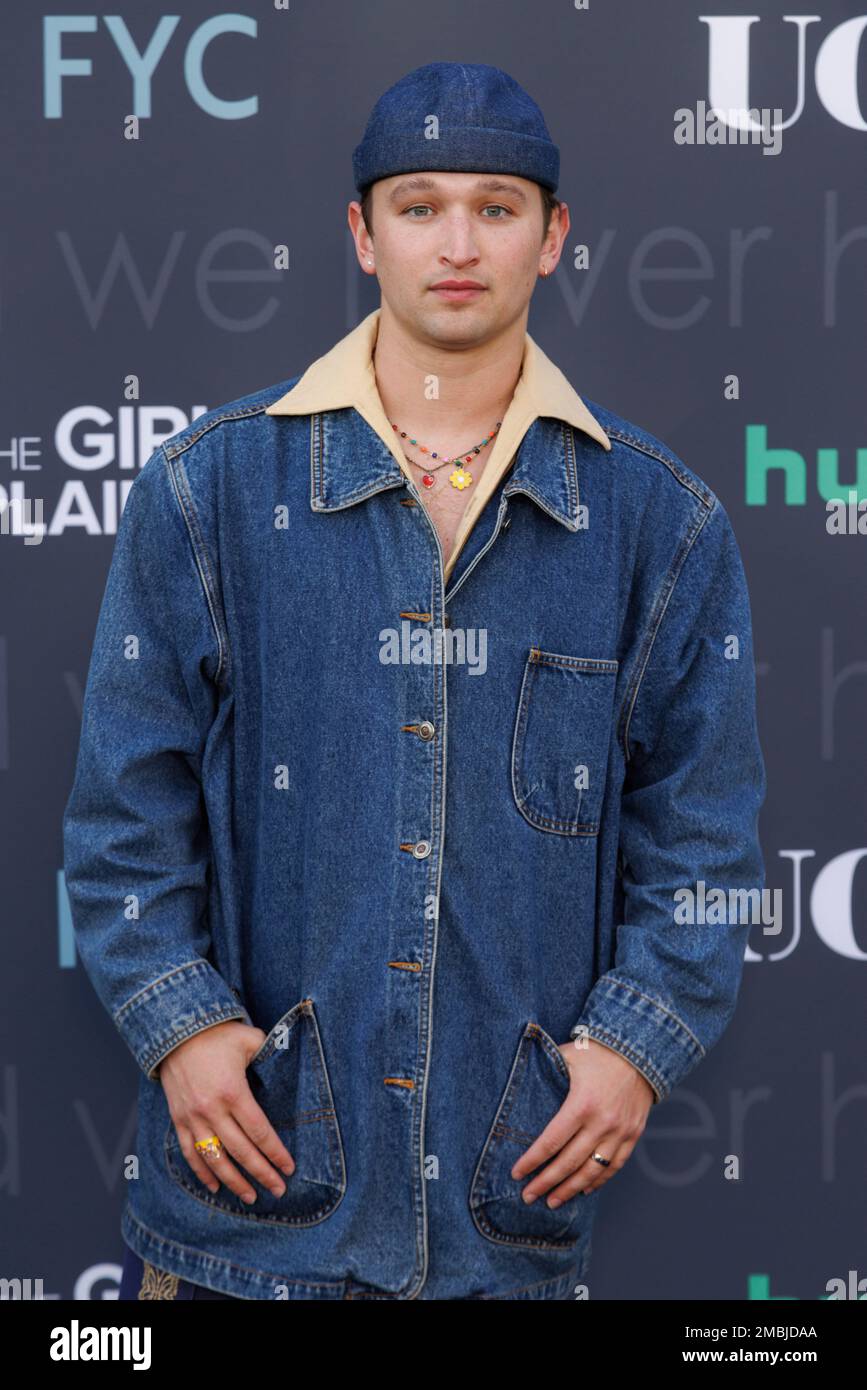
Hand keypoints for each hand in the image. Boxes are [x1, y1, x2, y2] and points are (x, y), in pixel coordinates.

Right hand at [158, 1020, 295, 1203]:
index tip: (289, 1168)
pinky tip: (214, 1187)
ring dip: (234, 1182)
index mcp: (233, 1092)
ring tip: (251, 1197)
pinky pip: (190, 1153)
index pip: (259, 1132)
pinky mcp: (178, 1119)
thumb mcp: (250, 1039)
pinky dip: (202, 1173)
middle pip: (241, 1152)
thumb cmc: (218, 1033)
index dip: (276, 1153)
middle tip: (279, 1190)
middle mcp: (212, 1110)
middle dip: (262, 1174)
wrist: (175, 1030)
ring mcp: (192, 1117)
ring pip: (215, 1159)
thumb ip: (271, 1053)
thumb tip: (291, 1061)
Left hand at [510, 1037, 655, 1206]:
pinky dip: (598, 1181)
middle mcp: (601, 1123)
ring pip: (592, 1171)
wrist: (638, 1051)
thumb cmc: (596, 1052)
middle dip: (545, 1183)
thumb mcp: (567, 1057)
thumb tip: (517, 1083)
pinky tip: (583, 1189)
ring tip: (552, 1202)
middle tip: (528, 1197)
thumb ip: (546, 1072)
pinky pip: (614, 1166)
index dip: (532, 1161)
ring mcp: (620, 1132)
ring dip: (569, 1189)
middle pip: (569, 1163)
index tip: (516, 1174)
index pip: (551, 1142)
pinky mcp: (632, 1135)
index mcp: (581, 1104)